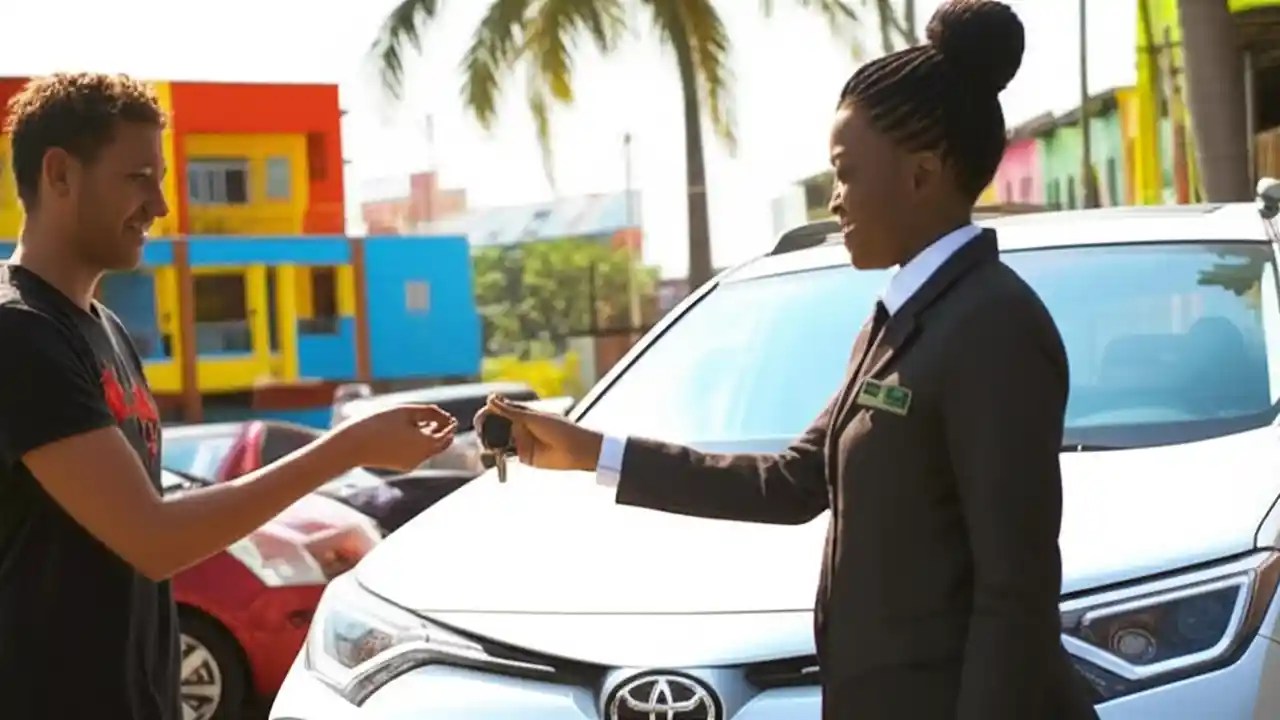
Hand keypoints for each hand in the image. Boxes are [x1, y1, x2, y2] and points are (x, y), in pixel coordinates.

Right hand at [331, 404, 456, 472]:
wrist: (351, 445)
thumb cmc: (378, 423)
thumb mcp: (405, 411)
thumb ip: (428, 411)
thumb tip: (444, 416)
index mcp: (425, 444)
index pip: (447, 433)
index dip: (449, 422)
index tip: (446, 414)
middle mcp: (421, 458)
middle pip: (440, 444)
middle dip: (442, 431)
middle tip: (440, 418)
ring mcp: (412, 464)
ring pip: (429, 449)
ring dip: (430, 436)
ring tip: (424, 422)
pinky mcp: (402, 466)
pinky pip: (417, 453)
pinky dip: (418, 443)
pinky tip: (410, 431)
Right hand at [477, 395, 601, 470]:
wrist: (576, 451)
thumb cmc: (560, 429)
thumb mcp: (534, 418)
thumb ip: (511, 411)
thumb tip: (490, 398)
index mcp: (525, 414)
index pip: (501, 410)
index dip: (490, 411)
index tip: (482, 414)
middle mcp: (521, 427)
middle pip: (497, 426)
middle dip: (487, 426)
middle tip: (480, 428)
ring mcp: (522, 442)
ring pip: (499, 440)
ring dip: (490, 440)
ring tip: (485, 441)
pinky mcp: (523, 457)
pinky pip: (506, 455)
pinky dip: (497, 454)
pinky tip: (491, 452)